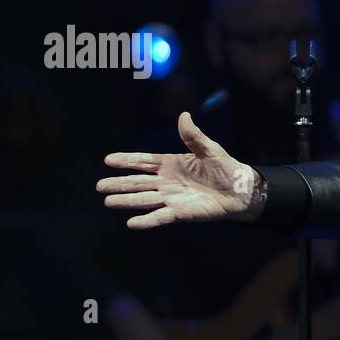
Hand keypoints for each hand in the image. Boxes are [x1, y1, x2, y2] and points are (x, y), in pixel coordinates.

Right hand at [98, 112, 263, 228]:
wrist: (239, 191)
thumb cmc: (225, 168)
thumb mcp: (210, 149)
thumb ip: (194, 136)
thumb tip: (184, 116)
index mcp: (171, 163)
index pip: (144, 161)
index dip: (127, 160)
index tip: (108, 159)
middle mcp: (167, 181)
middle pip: (138, 182)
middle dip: (119, 183)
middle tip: (99, 186)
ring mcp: (171, 198)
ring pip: (144, 199)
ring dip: (126, 201)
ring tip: (108, 201)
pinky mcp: (180, 213)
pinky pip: (160, 217)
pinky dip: (146, 221)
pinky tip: (131, 223)